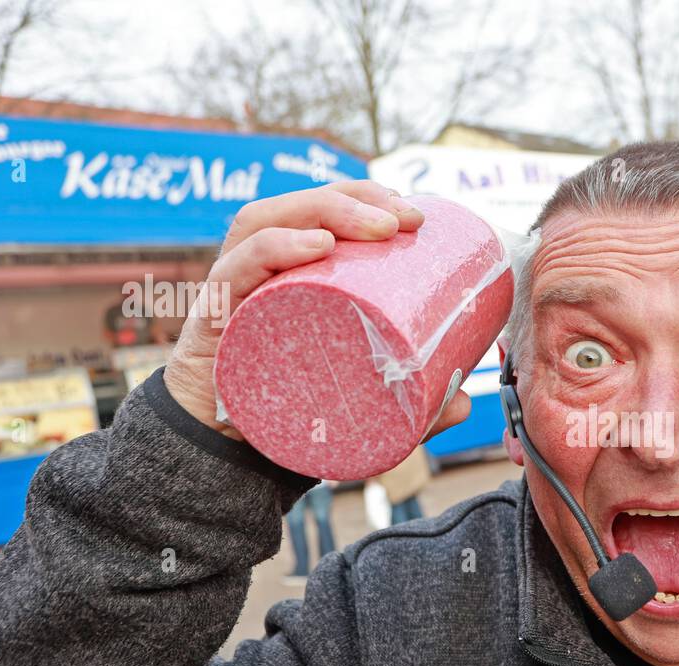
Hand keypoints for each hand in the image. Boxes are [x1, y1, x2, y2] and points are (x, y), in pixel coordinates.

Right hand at [163, 180, 471, 442]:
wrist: (223, 455)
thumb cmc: (288, 410)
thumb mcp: (359, 403)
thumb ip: (411, 404)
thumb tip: (466, 402)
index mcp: (293, 273)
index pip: (326, 211)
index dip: (370, 198)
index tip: (418, 217)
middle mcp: (261, 269)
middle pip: (302, 207)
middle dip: (358, 197)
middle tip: (405, 219)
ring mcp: (234, 287)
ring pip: (266, 221)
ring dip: (323, 208)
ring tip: (373, 226)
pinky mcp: (213, 316)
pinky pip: (235, 268)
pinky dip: (274, 248)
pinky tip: (314, 245)